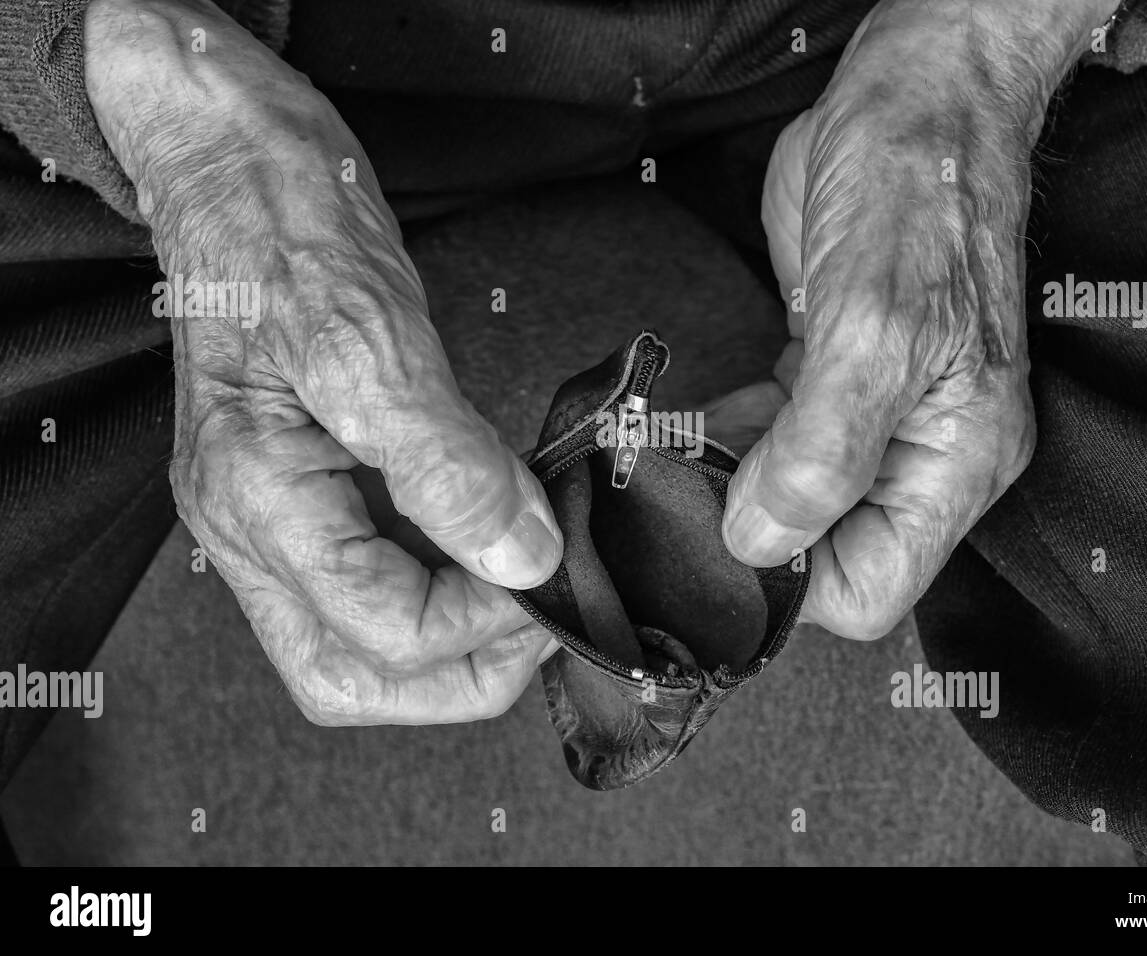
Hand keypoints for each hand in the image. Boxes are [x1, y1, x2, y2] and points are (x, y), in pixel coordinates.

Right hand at [85, 0, 563, 722]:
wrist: (233, 158)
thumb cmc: (281, 224)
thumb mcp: (368, 335)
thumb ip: (445, 464)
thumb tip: (522, 557)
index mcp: (255, 497)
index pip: (380, 631)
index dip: (483, 622)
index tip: (554, 569)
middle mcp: (250, 526)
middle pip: (352, 675)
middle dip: (459, 673)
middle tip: (541, 621)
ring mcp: (272, 513)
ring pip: (356, 643)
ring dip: (451, 643)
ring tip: (526, 595)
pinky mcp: (301, 489)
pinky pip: (366, 583)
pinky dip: (437, 590)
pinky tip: (489, 552)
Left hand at [721, 0, 1117, 638]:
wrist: (915, 100)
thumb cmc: (920, 191)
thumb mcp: (874, 328)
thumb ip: (822, 452)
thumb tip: (765, 540)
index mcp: (956, 460)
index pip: (873, 589)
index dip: (795, 580)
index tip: (725, 536)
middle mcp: (921, 452)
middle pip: (829, 554)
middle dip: (756, 534)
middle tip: (688, 496)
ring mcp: (877, 418)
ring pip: (794, 503)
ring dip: (732, 490)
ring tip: (680, 458)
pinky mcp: (834, 378)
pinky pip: (777, 445)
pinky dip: (733, 444)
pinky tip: (698, 427)